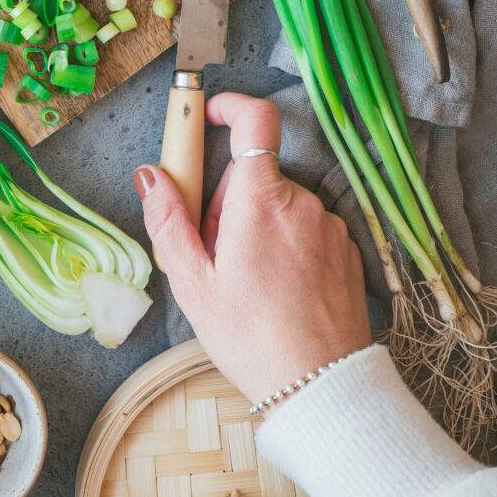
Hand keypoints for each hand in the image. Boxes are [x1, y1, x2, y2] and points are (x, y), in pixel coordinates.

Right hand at [134, 93, 369, 403]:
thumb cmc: (254, 340)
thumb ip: (168, 221)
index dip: (230, 106)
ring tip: (247, 284)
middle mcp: (302, 203)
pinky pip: (305, 229)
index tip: (208, 115)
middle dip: (229, 202)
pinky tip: (277, 293)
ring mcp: (328, 226)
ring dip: (257, 227)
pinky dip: (285, 246)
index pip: (254, 120)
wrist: (321, 389)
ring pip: (279, 206)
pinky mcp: (346, 251)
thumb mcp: (193, 284)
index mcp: (261, 201)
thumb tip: (150, 176)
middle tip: (215, 254)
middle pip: (255, 176)